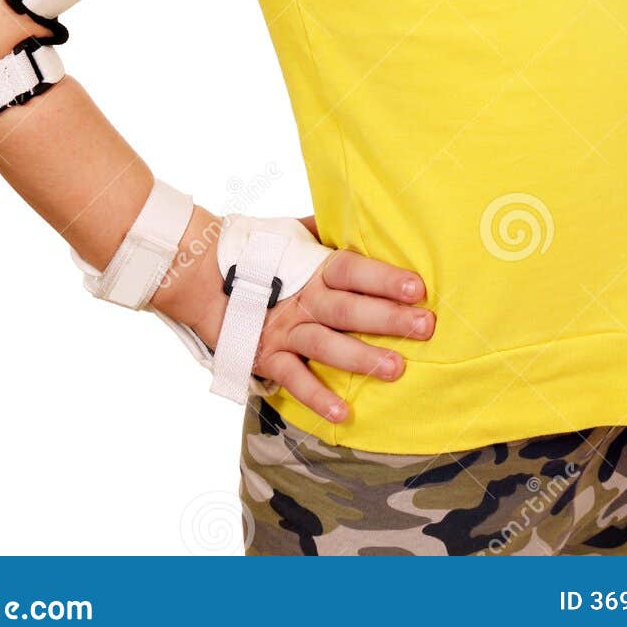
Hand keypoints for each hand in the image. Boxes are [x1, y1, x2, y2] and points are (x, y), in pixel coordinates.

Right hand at [154, 207, 434, 423]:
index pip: (351, 269)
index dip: (382, 278)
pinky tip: (343, 413)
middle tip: (424, 327)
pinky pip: (293, 379)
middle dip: (387, 319)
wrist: (201, 274)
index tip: (417, 287)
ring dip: (361, 358)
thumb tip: (364, 213)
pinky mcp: (267, 356)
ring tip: (396, 370)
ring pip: (325, 344)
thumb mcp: (294, 235)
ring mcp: (284, 329)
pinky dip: (316, 398)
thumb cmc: (261, 253)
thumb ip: (328, 231)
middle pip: (347, 308)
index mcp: (313, 267)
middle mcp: (302, 298)